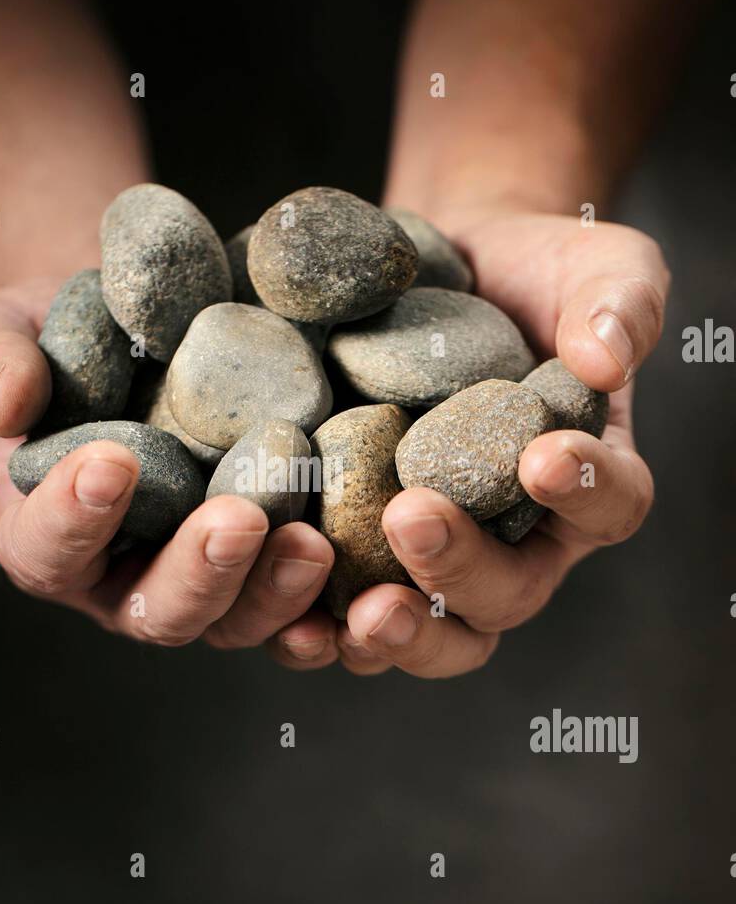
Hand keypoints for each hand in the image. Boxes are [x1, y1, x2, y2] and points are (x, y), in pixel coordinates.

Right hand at [0, 279, 334, 645]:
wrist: (133, 326)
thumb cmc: (50, 335)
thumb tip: (11, 402)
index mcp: (47, 535)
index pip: (48, 549)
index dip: (73, 518)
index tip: (109, 461)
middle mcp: (126, 576)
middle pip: (159, 609)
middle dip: (200, 572)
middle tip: (239, 520)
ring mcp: (205, 576)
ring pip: (237, 618)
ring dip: (276, 591)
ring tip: (314, 543)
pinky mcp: (270, 559)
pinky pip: (301, 602)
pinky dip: (333, 603)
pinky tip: (371, 582)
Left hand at [269, 206, 668, 676]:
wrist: (439, 272)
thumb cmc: (532, 273)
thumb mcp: (596, 268)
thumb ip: (618, 305)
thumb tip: (606, 358)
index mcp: (584, 482)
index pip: (607, 503)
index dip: (584, 491)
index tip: (545, 455)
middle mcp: (514, 541)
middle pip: (506, 596)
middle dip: (459, 573)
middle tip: (412, 519)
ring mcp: (432, 559)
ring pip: (431, 635)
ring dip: (394, 632)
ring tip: (356, 610)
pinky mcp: (356, 556)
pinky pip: (339, 616)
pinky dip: (311, 623)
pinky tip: (285, 617)